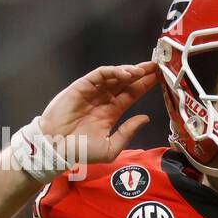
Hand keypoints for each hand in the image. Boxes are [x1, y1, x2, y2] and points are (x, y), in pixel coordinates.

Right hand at [38, 62, 158, 164]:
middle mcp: (103, 100)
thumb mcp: (111, 147)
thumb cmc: (81, 151)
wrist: (57, 149)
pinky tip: (126, 74)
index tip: (159, 79)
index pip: (131, 95)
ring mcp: (93, 92)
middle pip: (126, 82)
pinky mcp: (82, 86)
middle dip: (141, 74)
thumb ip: (128, 132)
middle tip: (156, 66)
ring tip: (143, 70)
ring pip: (114, 76)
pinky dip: (113, 71)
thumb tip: (145, 118)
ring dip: (129, 71)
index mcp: (111, 112)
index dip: (144, 86)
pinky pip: (99, 75)